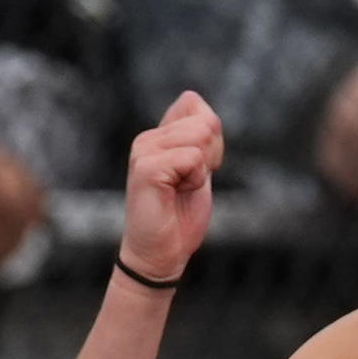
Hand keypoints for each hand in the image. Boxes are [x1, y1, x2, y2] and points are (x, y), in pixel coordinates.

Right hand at [122, 92, 221, 281]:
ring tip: (182, 188)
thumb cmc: (180, 215)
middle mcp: (148, 138)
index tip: (198, 168)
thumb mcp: (199, 171)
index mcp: (159, 135)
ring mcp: (144, 151)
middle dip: (211, 157)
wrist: (161, 252)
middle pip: (205, 123)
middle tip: (190, 183)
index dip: (212, 139)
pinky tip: (178, 193)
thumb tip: (202, 108)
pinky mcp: (147, 168)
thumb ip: (203, 141)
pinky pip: (192, 159)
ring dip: (202, 170)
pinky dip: (196, 180)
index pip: (196, 107)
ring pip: (200, 138)